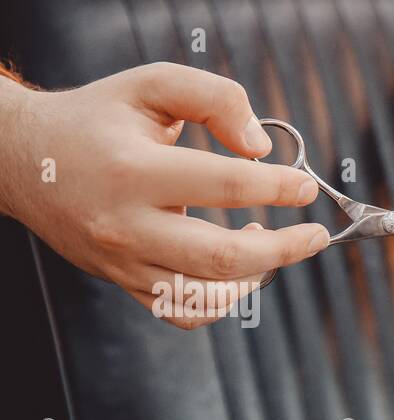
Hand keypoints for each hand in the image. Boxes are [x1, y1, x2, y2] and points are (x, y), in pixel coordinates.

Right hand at [0, 62, 328, 327]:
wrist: (24, 159)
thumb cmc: (97, 119)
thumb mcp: (151, 86)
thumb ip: (214, 98)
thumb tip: (262, 148)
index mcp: (134, 170)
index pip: (223, 185)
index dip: (276, 187)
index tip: (305, 186)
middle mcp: (127, 224)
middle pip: (224, 257)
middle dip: (284, 249)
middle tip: (316, 235)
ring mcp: (124, 261)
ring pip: (208, 295)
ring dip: (257, 275)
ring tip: (270, 242)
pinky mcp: (125, 283)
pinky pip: (185, 312)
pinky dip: (224, 300)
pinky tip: (238, 270)